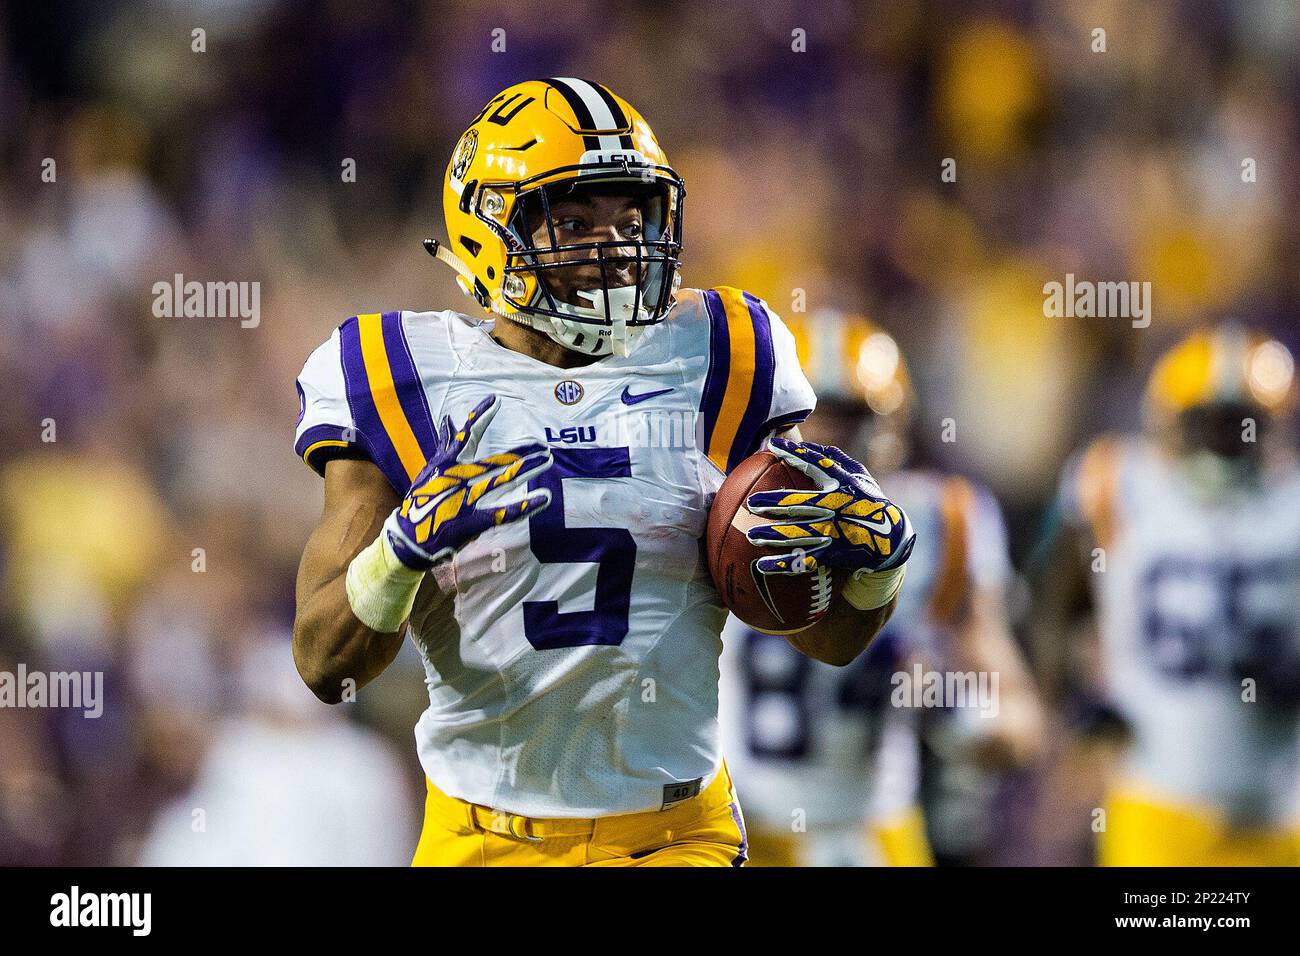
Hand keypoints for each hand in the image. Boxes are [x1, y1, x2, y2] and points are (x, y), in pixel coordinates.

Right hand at [385, 395, 552, 569]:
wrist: (407, 537)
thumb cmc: (422, 502)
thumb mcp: (432, 468)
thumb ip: (445, 445)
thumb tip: (448, 419)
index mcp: (447, 466)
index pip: (467, 436)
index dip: (480, 417)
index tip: (495, 400)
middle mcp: (458, 479)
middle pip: (495, 462)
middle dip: (520, 453)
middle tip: (543, 446)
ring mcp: (466, 500)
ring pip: (504, 481)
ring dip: (526, 470)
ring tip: (547, 460)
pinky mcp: (473, 521)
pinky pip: (504, 513)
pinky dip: (525, 506)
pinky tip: (544, 498)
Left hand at [743, 437, 914, 577]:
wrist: (890, 539)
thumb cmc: (867, 501)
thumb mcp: (858, 476)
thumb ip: (833, 459)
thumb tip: (804, 445)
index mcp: (843, 484)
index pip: (816, 464)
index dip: (794, 454)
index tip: (771, 447)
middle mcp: (837, 507)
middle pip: (799, 504)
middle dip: (774, 503)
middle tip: (752, 503)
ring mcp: (834, 531)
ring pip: (798, 534)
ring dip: (773, 535)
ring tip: (751, 535)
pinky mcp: (832, 554)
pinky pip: (803, 559)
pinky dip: (782, 564)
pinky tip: (761, 565)